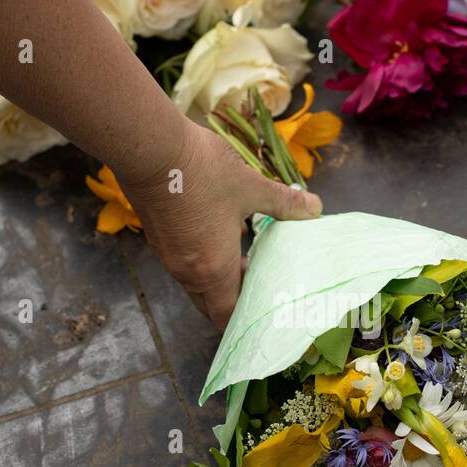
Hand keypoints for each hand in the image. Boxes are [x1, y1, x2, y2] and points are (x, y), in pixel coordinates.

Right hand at [120, 118, 322, 328]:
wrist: (150, 149)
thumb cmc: (204, 173)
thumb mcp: (251, 187)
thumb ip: (284, 203)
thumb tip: (316, 208)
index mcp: (213, 269)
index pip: (226, 314)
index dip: (244, 317)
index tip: (262, 309)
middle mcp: (187, 271)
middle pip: (209, 303)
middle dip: (233, 300)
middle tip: (257, 284)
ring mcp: (168, 256)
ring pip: (195, 284)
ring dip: (217, 279)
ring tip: (244, 258)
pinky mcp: (157, 238)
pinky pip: (182, 264)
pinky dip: (201, 261)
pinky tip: (218, 235)